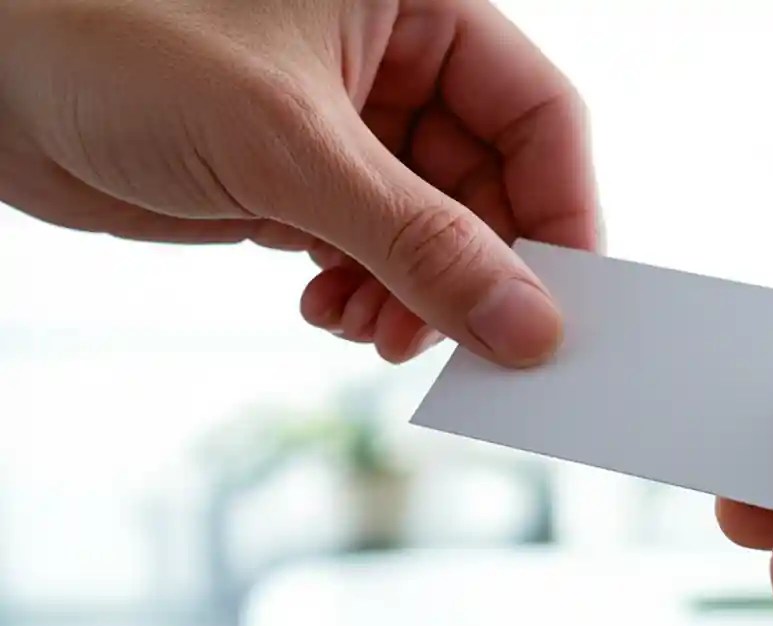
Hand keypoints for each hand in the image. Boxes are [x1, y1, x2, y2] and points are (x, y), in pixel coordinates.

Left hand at [0, 0, 595, 363]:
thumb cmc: (112, 41)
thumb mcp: (290, 148)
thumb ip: (420, 243)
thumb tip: (527, 325)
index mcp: (420, 7)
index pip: (539, 115)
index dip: (561, 214)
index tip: (560, 307)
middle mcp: (395, 62)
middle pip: (492, 186)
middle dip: (475, 272)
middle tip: (458, 345)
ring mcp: (349, 126)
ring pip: (435, 231)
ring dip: (416, 296)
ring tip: (373, 332)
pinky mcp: (301, 179)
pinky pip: (374, 251)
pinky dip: (365, 295)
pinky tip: (326, 310)